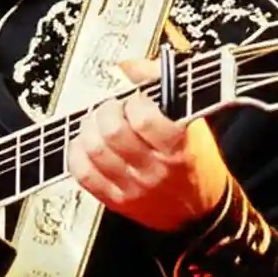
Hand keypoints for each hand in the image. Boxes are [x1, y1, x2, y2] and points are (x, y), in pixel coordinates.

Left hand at [67, 58, 229, 231]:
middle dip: (106, 110)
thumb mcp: (192, 120)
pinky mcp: (115, 200)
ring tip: (99, 123)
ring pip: (94, 150)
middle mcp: (154, 169)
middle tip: (112, 108)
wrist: (200, 211)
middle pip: (112, 133)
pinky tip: (86, 143)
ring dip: (89, 127)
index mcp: (178, 148)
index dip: (134, 101)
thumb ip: (162, 85)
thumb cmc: (196, 161)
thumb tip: (130, 65)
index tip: (136, 99)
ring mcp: (132, 187)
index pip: (144, 119)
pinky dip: (77, 152)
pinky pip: (83, 173)